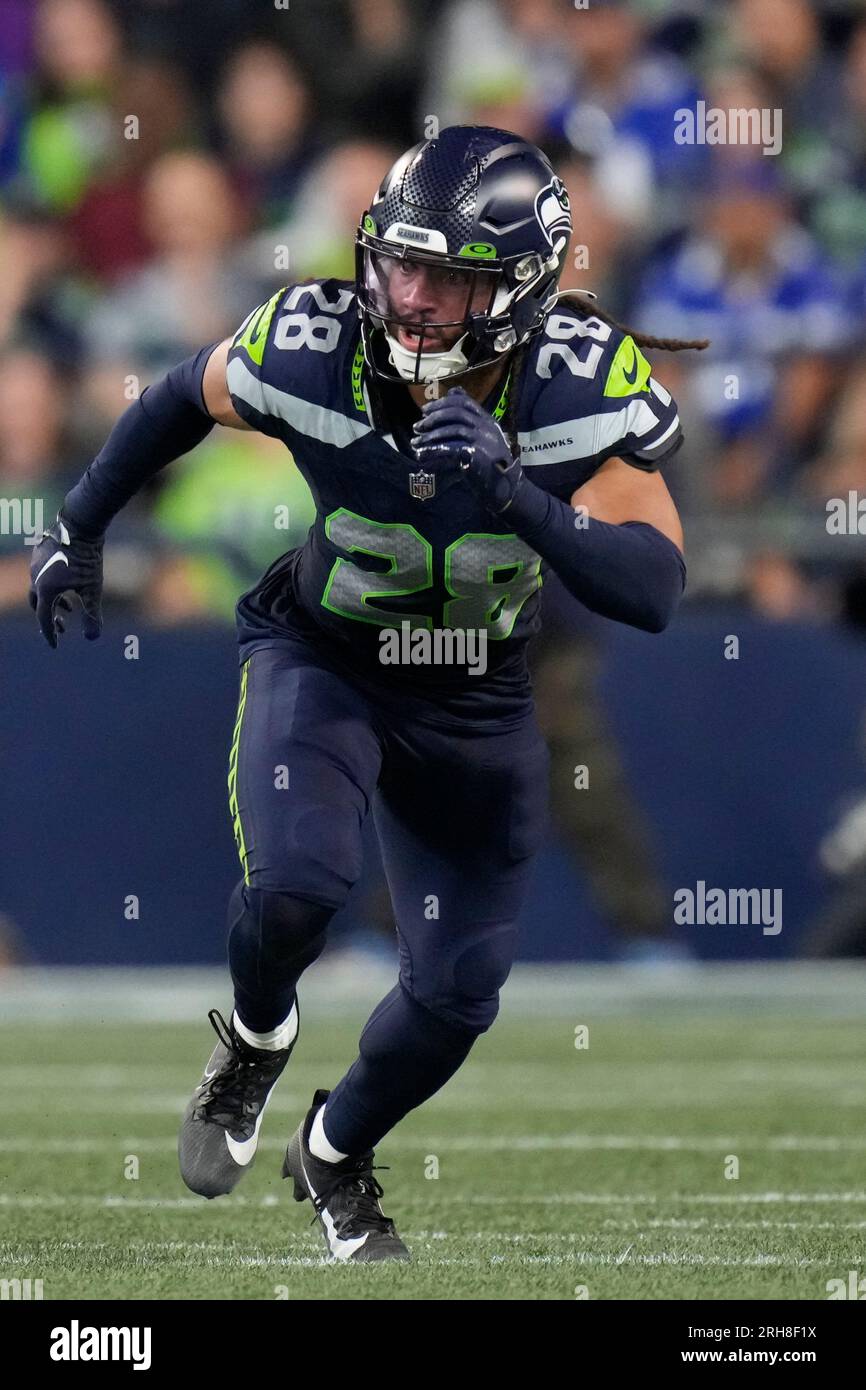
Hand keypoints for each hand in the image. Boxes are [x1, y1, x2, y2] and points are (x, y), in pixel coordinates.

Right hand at [29, 512, 103, 647]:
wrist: (80, 524)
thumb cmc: (88, 557)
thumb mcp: (93, 588)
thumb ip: (91, 613)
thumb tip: (92, 638)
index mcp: (45, 590)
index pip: (44, 619)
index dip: (49, 635)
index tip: (55, 646)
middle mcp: (35, 578)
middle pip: (39, 606)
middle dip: (50, 619)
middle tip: (63, 629)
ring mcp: (35, 565)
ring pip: (41, 590)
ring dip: (54, 603)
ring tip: (71, 609)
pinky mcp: (39, 554)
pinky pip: (42, 576)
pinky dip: (53, 588)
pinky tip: (69, 586)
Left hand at [411, 386, 524, 514]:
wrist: (504, 489)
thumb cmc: (489, 464)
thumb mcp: (481, 438)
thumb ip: (467, 421)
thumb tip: (453, 391)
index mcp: (487, 421)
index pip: (464, 402)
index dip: (442, 403)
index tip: (424, 411)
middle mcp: (487, 427)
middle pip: (457, 412)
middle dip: (434, 417)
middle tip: (417, 426)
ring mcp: (484, 441)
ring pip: (453, 430)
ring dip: (431, 436)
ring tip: (416, 442)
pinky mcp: (478, 455)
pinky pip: (452, 448)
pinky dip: (434, 450)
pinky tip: (422, 455)